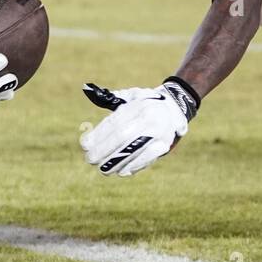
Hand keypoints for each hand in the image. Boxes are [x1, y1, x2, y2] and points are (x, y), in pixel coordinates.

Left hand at [80, 77, 199, 176]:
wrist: (175, 107)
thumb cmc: (146, 103)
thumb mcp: (132, 95)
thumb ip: (112, 97)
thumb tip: (89, 90)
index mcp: (139, 105)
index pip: (115, 122)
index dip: (99, 135)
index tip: (85, 145)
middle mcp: (150, 117)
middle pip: (123, 136)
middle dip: (104, 150)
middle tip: (90, 159)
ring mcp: (159, 132)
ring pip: (134, 150)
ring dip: (116, 162)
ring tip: (103, 169)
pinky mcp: (165, 144)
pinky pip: (148, 158)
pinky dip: (134, 166)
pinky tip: (121, 171)